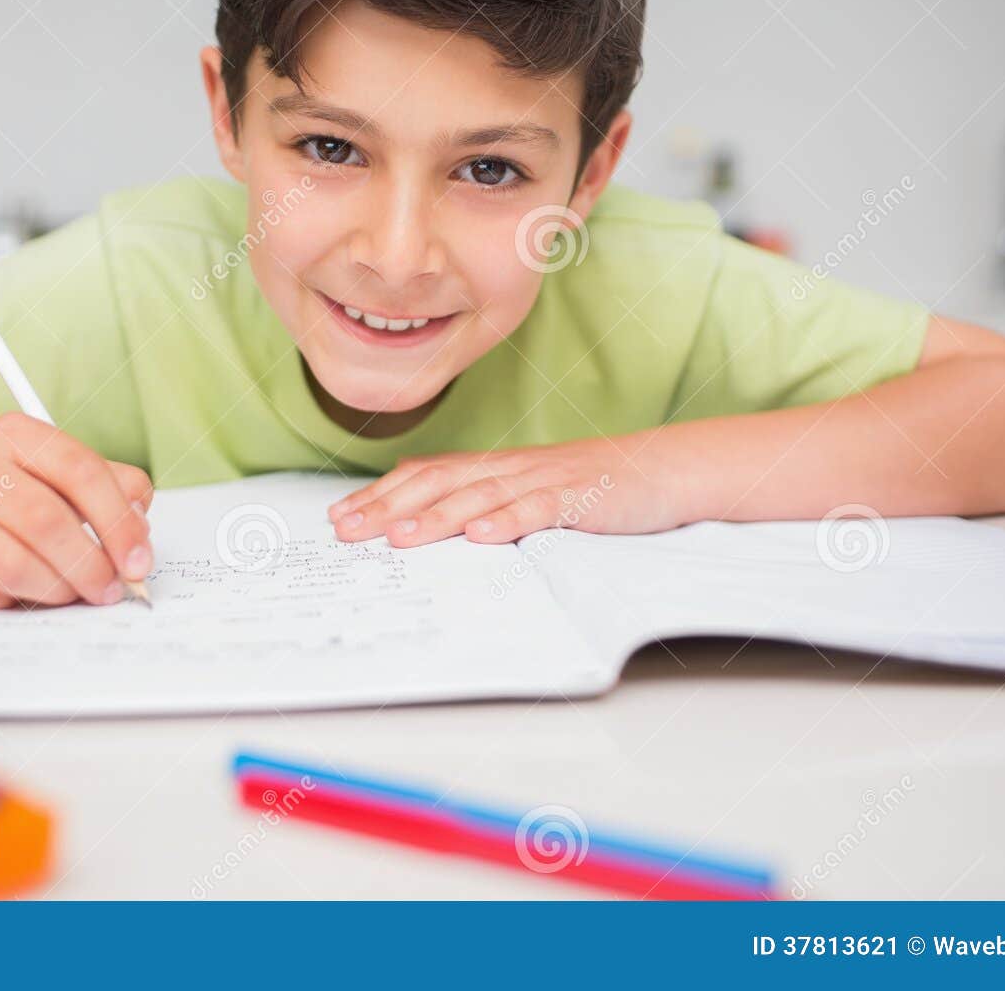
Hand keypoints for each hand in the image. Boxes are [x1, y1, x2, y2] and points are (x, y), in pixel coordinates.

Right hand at [0, 412, 153, 607]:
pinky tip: (26, 592)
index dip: (118, 522)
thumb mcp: (56, 473)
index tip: (138, 560)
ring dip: (58, 589)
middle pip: (46, 520)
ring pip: (15, 565)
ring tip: (73, 592)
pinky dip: (17, 601)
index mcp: (13, 434)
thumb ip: (110, 487)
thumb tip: (140, 527)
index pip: (80, 470)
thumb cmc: (4, 493)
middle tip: (110, 588)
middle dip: (90, 565)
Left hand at [327, 435, 683, 547]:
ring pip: (482, 496)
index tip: (341, 516)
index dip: (382, 494)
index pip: (427, 475)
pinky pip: (540, 509)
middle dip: (389, 507)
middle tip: (347, 530)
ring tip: (400, 537)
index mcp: (497, 467)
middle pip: (440, 483)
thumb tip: (434, 514)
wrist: (663, 468)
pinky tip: (482, 536)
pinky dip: (509, 521)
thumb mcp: (531, 489)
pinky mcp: (580, 498)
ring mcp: (545, 480)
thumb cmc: (595, 485)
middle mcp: (512, 467)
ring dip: (438, 517)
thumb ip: (486, 498)